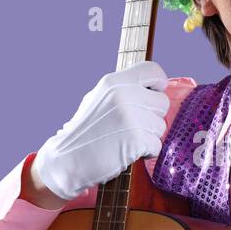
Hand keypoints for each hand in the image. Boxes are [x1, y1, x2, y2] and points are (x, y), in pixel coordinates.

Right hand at [32, 60, 170, 200]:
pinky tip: (127, 151)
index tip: (151, 97)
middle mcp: (124, 95)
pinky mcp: (135, 139)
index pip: (153, 70)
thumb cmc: (85, 131)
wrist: (67, 160)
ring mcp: (130, 117)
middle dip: (152, 117)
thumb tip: (155, 88)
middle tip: (132, 127)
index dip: (158, 84)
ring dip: (148, 137)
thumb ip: (125, 89)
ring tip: (125, 139)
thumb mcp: (99, 98)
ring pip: (161, 126)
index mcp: (114, 81)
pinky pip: (156, 146)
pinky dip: (146, 153)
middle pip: (163, 102)